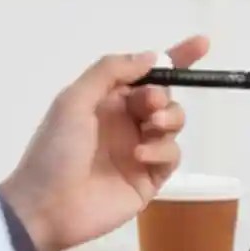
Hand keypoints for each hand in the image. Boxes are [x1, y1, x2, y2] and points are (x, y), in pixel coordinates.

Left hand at [0, 36, 209, 250]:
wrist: (47, 207)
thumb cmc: (54, 150)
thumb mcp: (74, 100)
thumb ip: (111, 72)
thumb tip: (152, 57)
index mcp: (107, 100)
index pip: (147, 73)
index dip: (176, 58)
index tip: (202, 44)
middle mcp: (126, 121)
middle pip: (166, 97)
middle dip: (163, 96)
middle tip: (149, 106)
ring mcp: (140, 150)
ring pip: (175, 123)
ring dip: (170, 118)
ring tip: (151, 126)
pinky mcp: (150, 178)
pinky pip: (172, 155)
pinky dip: (161, 150)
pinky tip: (139, 155)